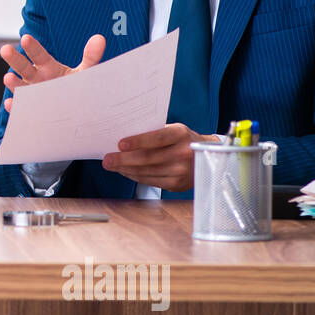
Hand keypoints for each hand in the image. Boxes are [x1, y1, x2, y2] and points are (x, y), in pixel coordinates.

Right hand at [1, 33, 105, 111]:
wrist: (76, 113)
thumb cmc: (77, 88)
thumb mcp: (85, 73)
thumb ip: (91, 57)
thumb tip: (100, 39)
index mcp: (48, 67)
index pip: (38, 54)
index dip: (32, 47)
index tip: (26, 38)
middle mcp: (36, 79)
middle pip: (23, 67)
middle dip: (14, 59)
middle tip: (5, 50)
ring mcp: (31, 95)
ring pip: (19, 87)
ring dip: (13, 82)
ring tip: (8, 78)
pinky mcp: (30, 111)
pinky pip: (20, 109)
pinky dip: (15, 107)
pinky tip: (11, 104)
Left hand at [101, 124, 219, 191]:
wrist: (206, 157)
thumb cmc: (183, 140)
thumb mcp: (173, 130)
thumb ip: (153, 133)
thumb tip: (124, 139)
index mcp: (181, 134)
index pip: (157, 138)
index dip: (138, 142)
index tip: (120, 144)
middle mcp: (183, 153)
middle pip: (148, 158)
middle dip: (123, 160)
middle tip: (107, 159)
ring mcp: (181, 171)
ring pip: (146, 172)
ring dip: (126, 170)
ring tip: (112, 166)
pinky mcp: (177, 184)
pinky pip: (150, 181)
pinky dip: (135, 177)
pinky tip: (126, 172)